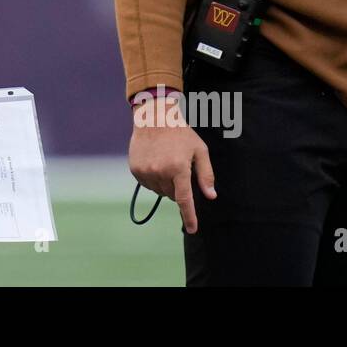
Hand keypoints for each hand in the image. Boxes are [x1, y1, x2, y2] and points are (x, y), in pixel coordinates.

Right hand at [128, 95, 215, 232]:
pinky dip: (152, 179)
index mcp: (179, 168)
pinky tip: (155, 162)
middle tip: (178, 168)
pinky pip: (147, 184)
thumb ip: (206, 175)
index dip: (189, 216)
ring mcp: (146, 171)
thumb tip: (211, 196)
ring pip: (159, 191)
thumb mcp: (199, 150)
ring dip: (164, 183)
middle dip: (177, 187)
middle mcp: (160, 172)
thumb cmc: (181, 133)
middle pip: (171, 194)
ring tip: (165, 162)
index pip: (184, 200)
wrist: (154, 117)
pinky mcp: (135, 169)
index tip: (192, 229)